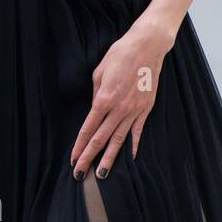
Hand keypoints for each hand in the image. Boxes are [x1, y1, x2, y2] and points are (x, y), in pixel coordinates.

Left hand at [70, 15, 173, 179]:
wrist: (147, 46)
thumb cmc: (120, 54)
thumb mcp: (99, 72)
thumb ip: (96, 94)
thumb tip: (94, 110)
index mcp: (103, 99)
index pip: (88, 129)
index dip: (79, 146)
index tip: (73, 159)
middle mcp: (119, 108)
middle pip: (101, 139)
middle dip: (89, 158)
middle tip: (80, 175)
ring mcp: (134, 110)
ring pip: (119, 140)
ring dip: (109, 158)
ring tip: (102, 173)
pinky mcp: (146, 108)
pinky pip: (138, 131)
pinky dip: (133, 145)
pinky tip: (129, 158)